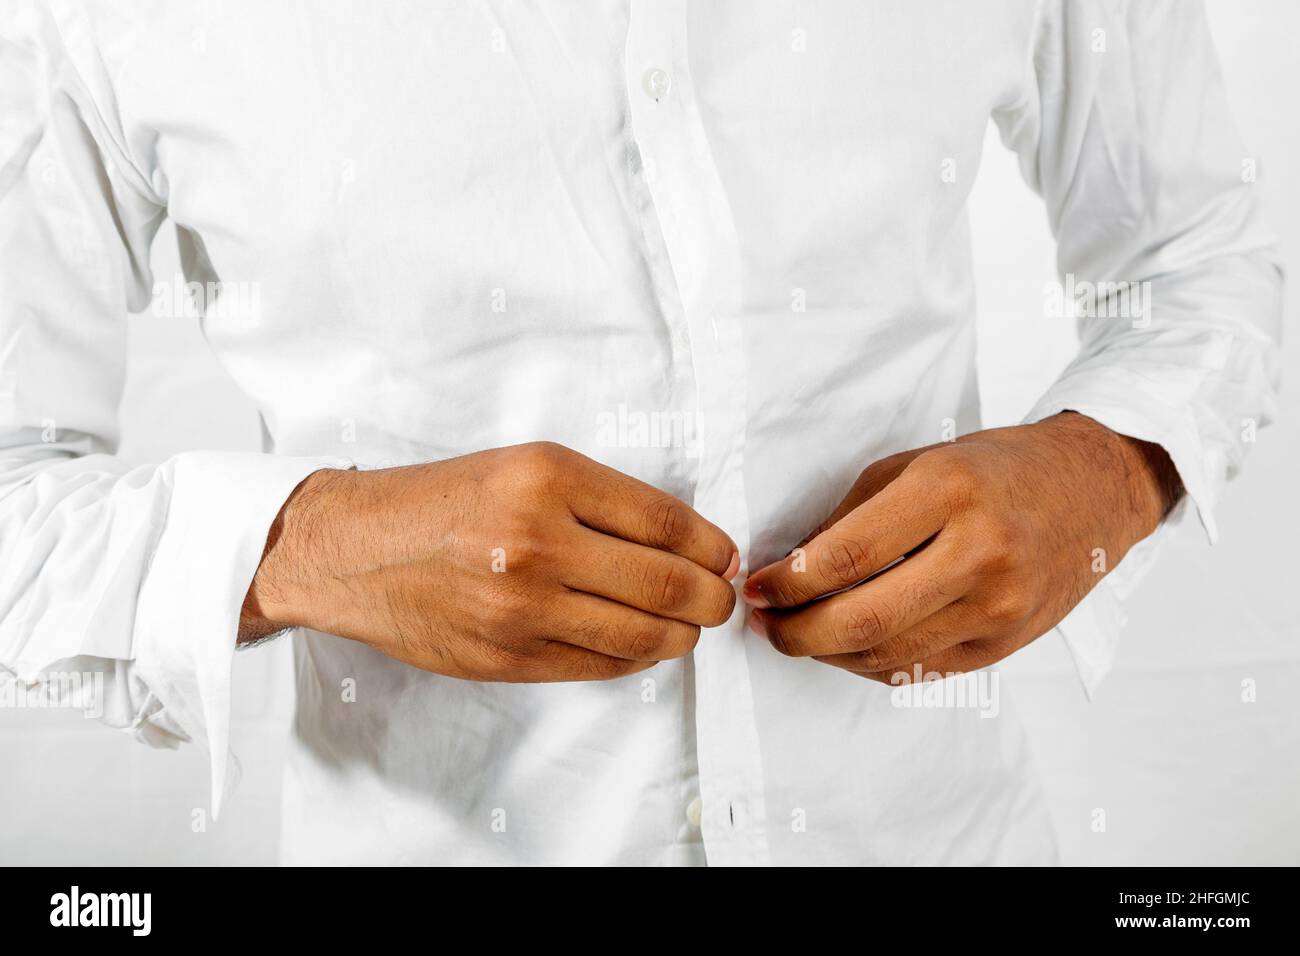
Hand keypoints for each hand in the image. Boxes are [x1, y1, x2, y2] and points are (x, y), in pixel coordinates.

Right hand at [241, 442, 738, 681]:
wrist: (354, 549)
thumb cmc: (443, 501)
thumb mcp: (524, 467)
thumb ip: (602, 501)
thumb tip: (690, 543)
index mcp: (548, 479)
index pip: (668, 522)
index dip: (714, 547)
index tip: (726, 557)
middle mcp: (537, 542)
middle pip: (668, 585)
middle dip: (714, 600)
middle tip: (721, 599)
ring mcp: (522, 607)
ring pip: (644, 636)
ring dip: (684, 636)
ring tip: (689, 626)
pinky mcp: (508, 656)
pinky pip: (601, 666)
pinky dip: (638, 658)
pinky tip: (642, 643)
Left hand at [742, 412, 1181, 683]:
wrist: (1093, 492)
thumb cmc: (997, 470)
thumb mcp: (920, 463)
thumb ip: (854, 515)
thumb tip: (790, 566)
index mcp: (949, 491)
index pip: (846, 555)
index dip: (788, 582)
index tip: (756, 587)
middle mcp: (979, 552)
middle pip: (862, 619)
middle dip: (797, 632)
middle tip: (766, 625)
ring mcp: (998, 607)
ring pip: (886, 655)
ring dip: (827, 653)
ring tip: (798, 633)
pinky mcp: (1005, 645)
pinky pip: (918, 670)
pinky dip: (869, 663)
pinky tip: (847, 645)